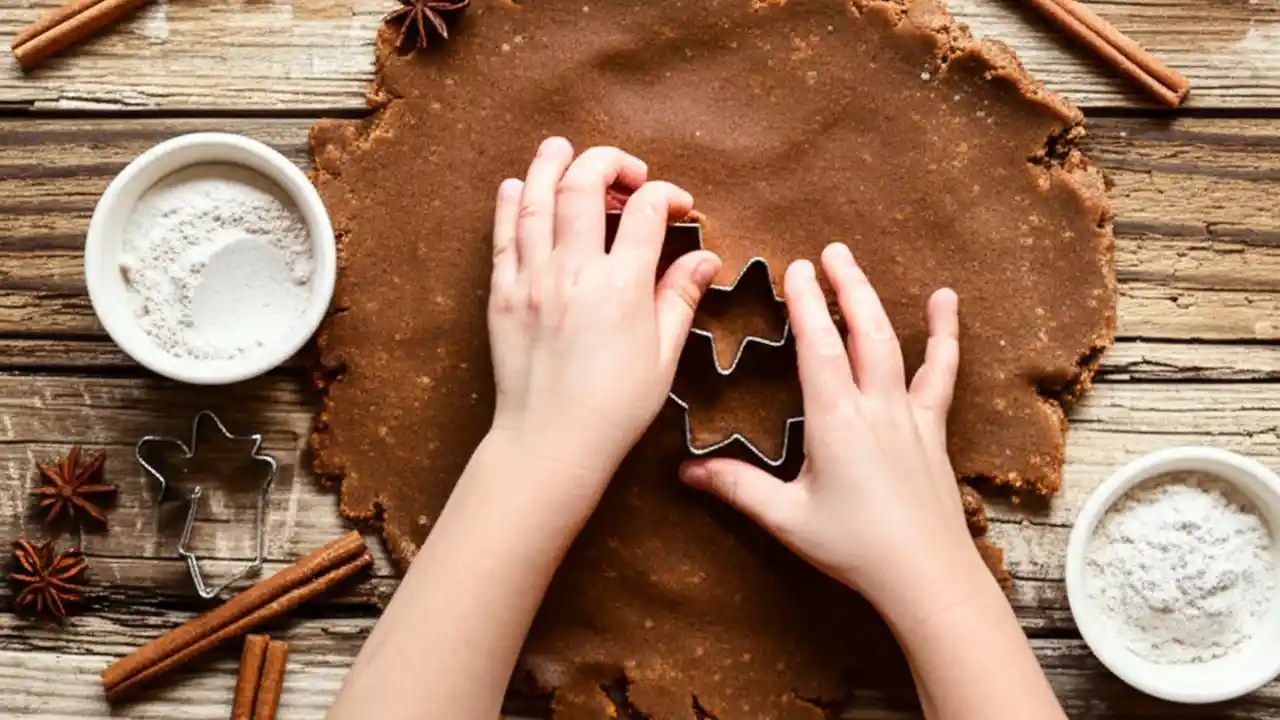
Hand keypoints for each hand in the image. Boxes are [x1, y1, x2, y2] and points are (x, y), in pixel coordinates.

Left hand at [488, 137, 721, 481]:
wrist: (551, 443)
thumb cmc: (614, 408)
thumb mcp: (663, 356)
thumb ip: (680, 298)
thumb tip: (706, 258)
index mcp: (622, 288)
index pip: (648, 212)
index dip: (668, 195)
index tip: (679, 206)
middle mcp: (574, 273)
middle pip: (585, 185)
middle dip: (609, 162)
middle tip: (626, 171)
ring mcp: (533, 280)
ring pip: (536, 199)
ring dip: (550, 165)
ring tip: (561, 148)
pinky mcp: (503, 295)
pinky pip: (502, 236)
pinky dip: (510, 204)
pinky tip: (516, 187)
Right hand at [679, 242, 982, 611]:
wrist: (925, 574)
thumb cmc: (855, 548)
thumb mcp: (787, 519)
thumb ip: (737, 488)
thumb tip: (686, 471)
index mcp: (836, 421)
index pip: (819, 348)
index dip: (806, 304)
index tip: (795, 268)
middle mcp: (875, 407)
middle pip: (861, 330)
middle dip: (843, 285)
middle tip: (828, 251)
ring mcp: (909, 415)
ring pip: (895, 343)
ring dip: (875, 300)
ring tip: (859, 264)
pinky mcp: (932, 430)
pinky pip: (941, 373)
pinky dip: (945, 336)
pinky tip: (947, 303)